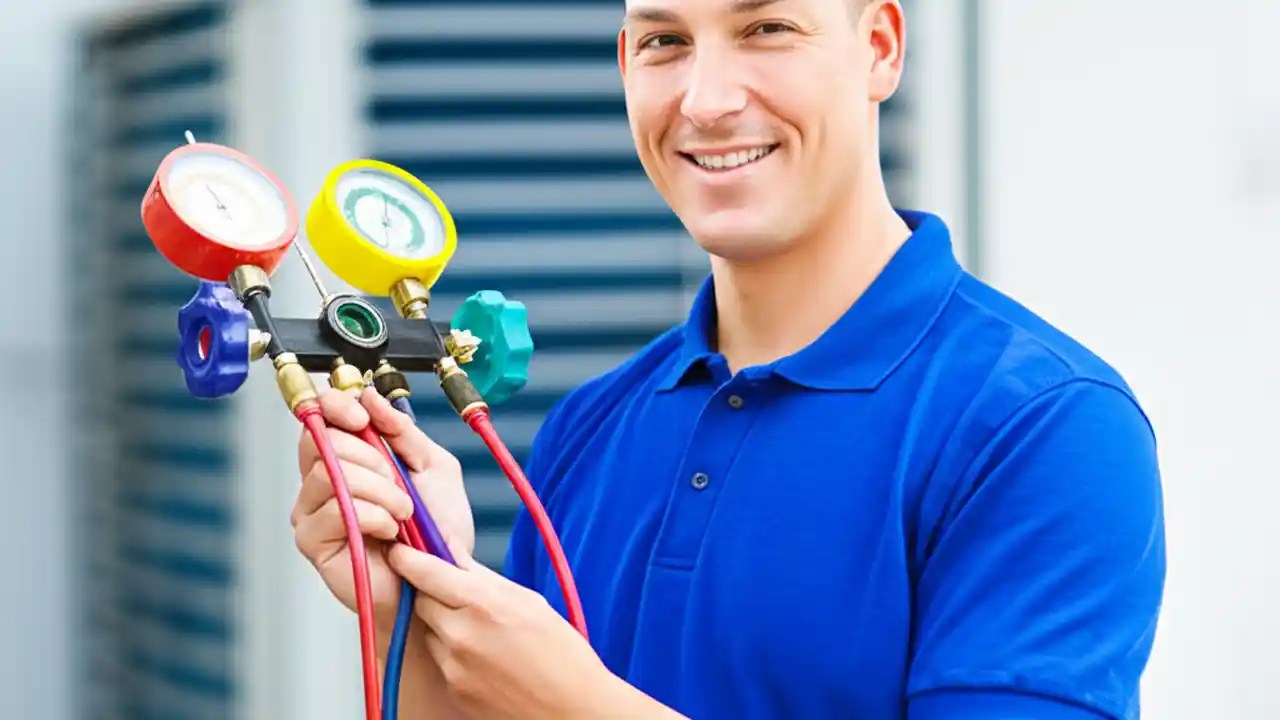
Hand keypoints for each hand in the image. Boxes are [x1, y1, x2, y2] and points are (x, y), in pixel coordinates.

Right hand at [292, 388, 475, 628]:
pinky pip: (335, 509)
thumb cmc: (436, 530)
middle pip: (324, 441)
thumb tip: (369, 397)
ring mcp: (311, 511)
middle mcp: (320, 481)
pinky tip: (391, 532)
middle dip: (373, 458)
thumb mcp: (432, 467)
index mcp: (346, 458)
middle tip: (400, 485)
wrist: (440, 581)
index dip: (334, 406)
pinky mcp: (312, 541)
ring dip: (380, 489)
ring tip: (404, 512)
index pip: (319, 416)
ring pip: (330, 473)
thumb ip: (403, 432)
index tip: (361, 415)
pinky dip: (374, 516)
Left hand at [387, 542, 685, 719]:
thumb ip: (480, 573)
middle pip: (421, 600)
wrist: (572, 710)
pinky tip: (487, 658)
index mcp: (484, 603)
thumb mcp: (527, 600)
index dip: (407, 557)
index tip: (400, 549)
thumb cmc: (561, 653)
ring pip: (431, 631)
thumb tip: (449, 545)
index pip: (425, 571)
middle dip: (433, 593)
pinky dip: (455, 653)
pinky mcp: (454, 689)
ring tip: (484, 634)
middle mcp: (462, 634)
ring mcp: (454, 666)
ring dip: (446, 625)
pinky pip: (442, 660)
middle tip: (459, 595)